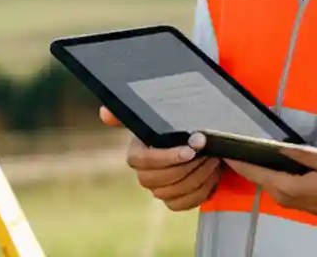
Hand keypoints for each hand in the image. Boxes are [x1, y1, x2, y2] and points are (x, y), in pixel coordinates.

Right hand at [99, 106, 221, 210]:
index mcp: (137, 152)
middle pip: (156, 181)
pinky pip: (185, 204)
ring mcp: (159, 191)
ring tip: (213, 159)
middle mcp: (144, 174)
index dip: (166, 158)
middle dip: (186, 167)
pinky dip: (202, 190)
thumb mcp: (163, 115)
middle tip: (207, 152)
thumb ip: (133, 111)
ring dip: (198, 176)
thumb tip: (103, 112)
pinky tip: (213, 174)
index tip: (189, 150)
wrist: (204, 145)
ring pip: (172, 193)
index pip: (142, 162)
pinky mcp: (174, 202)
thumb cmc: (180, 127)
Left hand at [224, 146, 316, 224]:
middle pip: (259, 178)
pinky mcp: (305, 201)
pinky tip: (270, 159)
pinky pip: (280, 185)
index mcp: (292, 188)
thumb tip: (276, 147)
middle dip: (243, 162)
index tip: (221, 147)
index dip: (238, 160)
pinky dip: (270, 173)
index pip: (256, 173)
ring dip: (257, 167)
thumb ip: (303, 154)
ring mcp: (297, 202)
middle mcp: (289, 198)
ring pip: (269, 182)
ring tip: (244, 146)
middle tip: (228, 142)